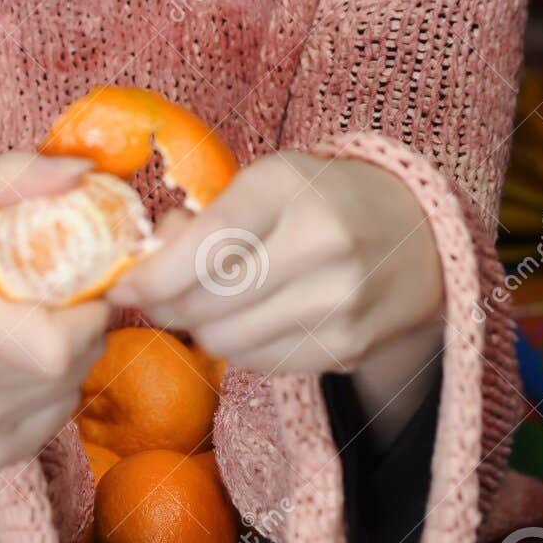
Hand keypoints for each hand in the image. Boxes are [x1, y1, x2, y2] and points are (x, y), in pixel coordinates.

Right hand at [0, 150, 111, 499]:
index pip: (57, 342)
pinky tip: (26, 367)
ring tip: (45, 328)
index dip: (87, 312)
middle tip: (70, 304)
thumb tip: (84, 173)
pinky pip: (51, 424)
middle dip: (86, 332)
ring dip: (73, 360)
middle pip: (66, 367)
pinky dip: (54, 393)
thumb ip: (16, 176)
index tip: (82, 283)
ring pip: (64, 395)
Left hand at [105, 151, 445, 377]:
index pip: (206, 244)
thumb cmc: (324, 197)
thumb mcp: (268, 179)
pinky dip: (241, 346)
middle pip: (208, 302)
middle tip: (154, 294)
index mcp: (289, 186)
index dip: (152, 274)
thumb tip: (147, 261)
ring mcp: (339, 303)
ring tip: (207, 301)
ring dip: (200, 328)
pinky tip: (251, 317)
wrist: (421, 233)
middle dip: (165, 304)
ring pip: (227, 342)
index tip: (121, 282)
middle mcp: (319, 244)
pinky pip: (262, 363)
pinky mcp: (349, 347)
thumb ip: (207, 216)